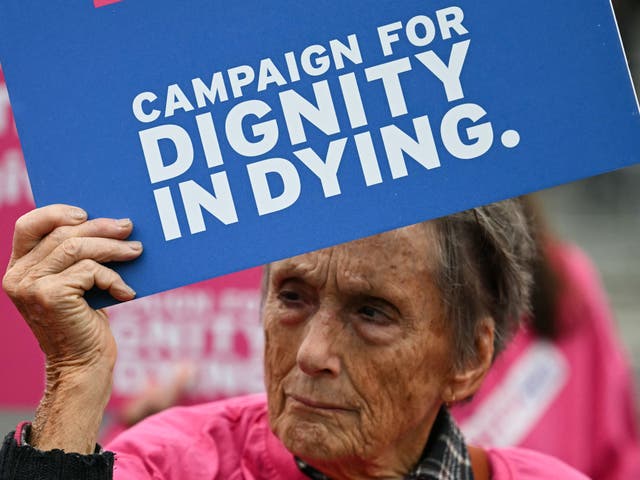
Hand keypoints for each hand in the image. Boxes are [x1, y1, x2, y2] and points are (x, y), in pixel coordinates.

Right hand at [2, 204, 142, 451]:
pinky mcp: (50, 296)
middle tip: (128, 227)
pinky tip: (127, 292)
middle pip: (62, 234)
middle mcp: (18, 276)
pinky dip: (114, 278)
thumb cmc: (84, 324)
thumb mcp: (76, 286)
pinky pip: (90, 271)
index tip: (87, 213)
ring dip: (113, 248)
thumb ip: (76, 258)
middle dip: (100, 227)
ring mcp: (30, 287)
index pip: (28, 225)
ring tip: (137, 251)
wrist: (83, 367)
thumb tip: (110, 224)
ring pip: (77, 248)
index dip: (57, 212)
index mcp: (20, 269)